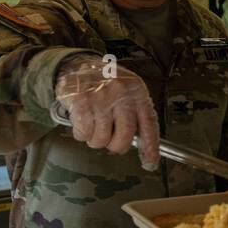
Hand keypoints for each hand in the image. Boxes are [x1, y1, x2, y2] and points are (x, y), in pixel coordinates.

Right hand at [54, 54, 160, 168]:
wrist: (77, 64)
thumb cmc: (105, 83)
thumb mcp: (128, 91)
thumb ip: (135, 113)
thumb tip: (142, 144)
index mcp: (137, 92)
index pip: (149, 123)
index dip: (150, 146)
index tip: (150, 162)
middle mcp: (121, 94)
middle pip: (125, 135)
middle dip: (116, 146)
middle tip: (110, 143)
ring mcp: (101, 98)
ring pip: (102, 138)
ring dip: (96, 140)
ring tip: (93, 129)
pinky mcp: (81, 102)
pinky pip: (84, 133)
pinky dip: (82, 134)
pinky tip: (82, 124)